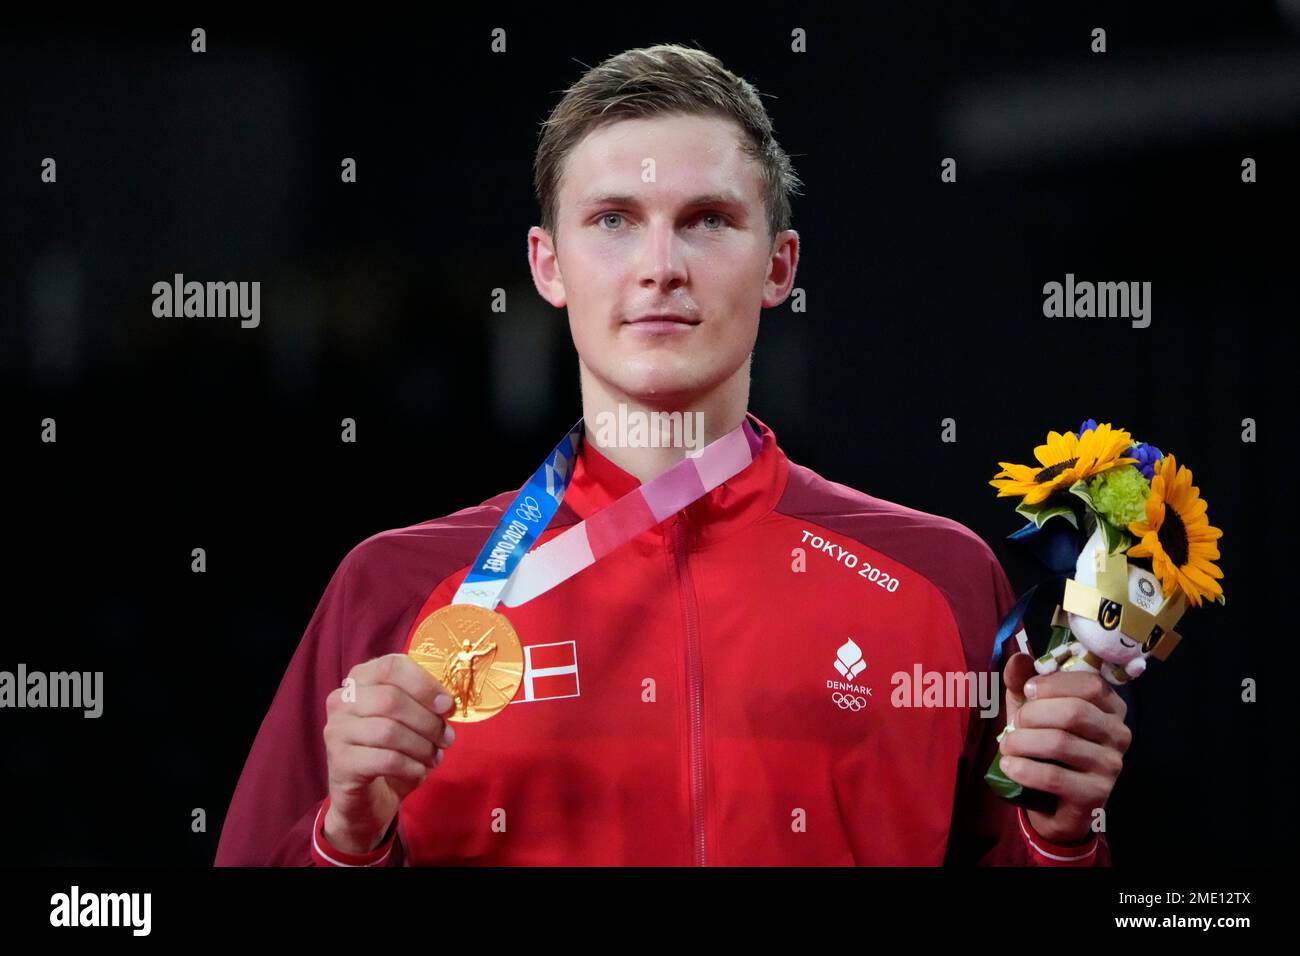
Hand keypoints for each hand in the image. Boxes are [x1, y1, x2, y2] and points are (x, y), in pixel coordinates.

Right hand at [322, 653, 456, 852]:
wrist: (366, 798)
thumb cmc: (392, 751)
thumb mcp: (410, 721)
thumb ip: (424, 704)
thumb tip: (447, 703)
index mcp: (361, 679)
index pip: (391, 666)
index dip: (424, 684)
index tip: (447, 705)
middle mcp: (342, 700)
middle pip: (391, 699)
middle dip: (428, 721)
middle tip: (447, 739)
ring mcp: (336, 731)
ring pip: (389, 731)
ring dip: (422, 746)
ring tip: (434, 757)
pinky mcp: (340, 763)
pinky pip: (386, 759)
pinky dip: (411, 766)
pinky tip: (418, 771)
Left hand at [997, 652, 1130, 844]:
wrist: (1054, 804)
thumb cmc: (1046, 748)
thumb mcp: (1033, 711)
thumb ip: (1024, 683)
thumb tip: (1017, 657)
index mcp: (1110, 707)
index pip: (1090, 684)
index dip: (1052, 684)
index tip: (1027, 692)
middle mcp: (1119, 735)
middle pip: (1073, 712)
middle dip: (1033, 715)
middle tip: (1014, 724)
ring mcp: (1112, 766)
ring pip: (1060, 743)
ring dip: (1022, 742)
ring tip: (1007, 746)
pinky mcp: (1096, 795)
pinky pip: (1053, 776)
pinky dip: (1024, 768)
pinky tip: (1009, 765)